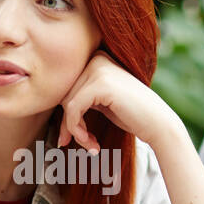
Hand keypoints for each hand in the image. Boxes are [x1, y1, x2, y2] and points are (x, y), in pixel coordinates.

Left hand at [57, 51, 179, 151]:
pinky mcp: (100, 84)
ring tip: (89, 145)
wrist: (158, 124)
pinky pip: (73, 109)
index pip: (67, 87)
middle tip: (76, 145)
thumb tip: (45, 102)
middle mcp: (96, 58)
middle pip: (64, 94)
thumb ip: (78, 97)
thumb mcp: (99, 102)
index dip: (66, 115)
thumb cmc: (131, 115)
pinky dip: (77, 130)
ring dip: (74, 130)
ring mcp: (99, 69)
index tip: (71, 138)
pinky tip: (92, 143)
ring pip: (67, 103)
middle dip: (68, 124)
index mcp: (96, 58)